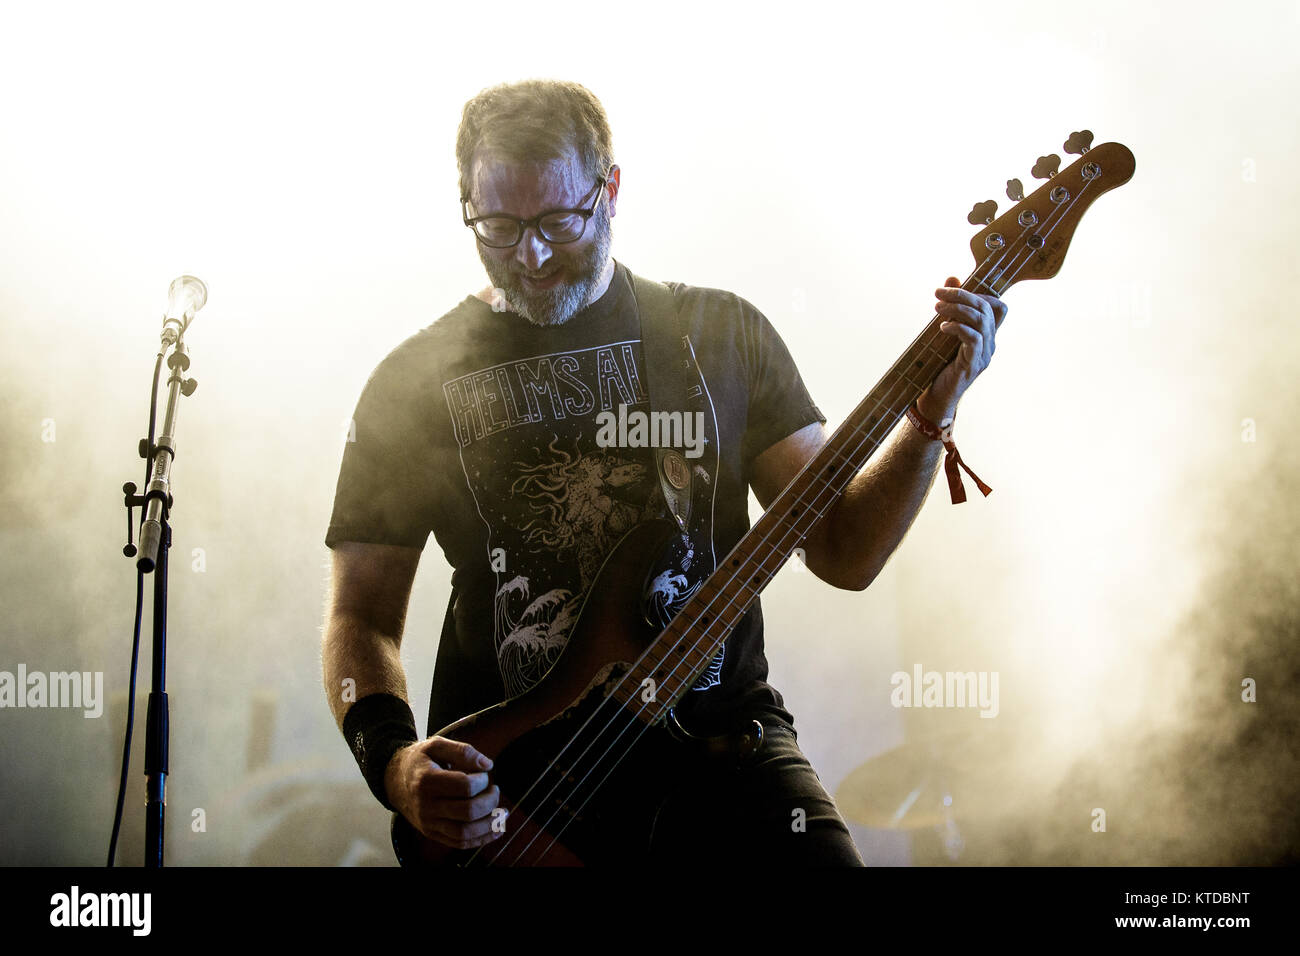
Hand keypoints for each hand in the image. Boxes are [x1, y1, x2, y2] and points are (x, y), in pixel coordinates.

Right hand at [384, 736, 503, 849]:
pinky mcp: (432, 833)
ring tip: (502, 812)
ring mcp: (428, 823)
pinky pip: (459, 843)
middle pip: (468, 811)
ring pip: (465, 833)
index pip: (465, 786)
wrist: (394, 780)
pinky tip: (496, 830)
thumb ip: (463, 751)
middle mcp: (426, 805)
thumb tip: (487, 764)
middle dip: (490, 801)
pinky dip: (481, 839)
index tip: (484, 773)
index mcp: (427, 781)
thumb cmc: (420, 761)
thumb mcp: (437, 745)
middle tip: (494, 790)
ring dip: (490, 824)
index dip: (482, 780)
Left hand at [918, 276, 1007, 420]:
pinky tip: (942, 327)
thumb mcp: (945, 330)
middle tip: (939, 293)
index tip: (953, 289)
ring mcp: (984, 354)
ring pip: (980, 322)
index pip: (997, 306)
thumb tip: (952, 278)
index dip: (979, 293)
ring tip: (937, 308)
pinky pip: (973, 339)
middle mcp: (990, 343)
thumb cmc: (940, 363)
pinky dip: (958, 328)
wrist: (936, 396)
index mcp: (986, 334)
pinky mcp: (974, 365)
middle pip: (986, 309)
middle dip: (962, 296)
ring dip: (957, 310)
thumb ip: (951, 306)